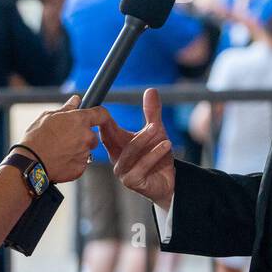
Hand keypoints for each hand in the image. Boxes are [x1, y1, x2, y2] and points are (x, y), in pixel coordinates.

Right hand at [16, 94, 109, 182]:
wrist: (30, 162)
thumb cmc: (36, 138)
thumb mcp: (48, 116)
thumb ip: (66, 108)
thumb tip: (76, 100)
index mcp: (80, 120)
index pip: (101, 114)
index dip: (100, 114)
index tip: (97, 116)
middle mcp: (86, 136)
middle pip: (92, 135)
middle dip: (82, 136)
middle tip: (65, 137)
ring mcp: (85, 154)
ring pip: (86, 150)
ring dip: (77, 149)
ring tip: (59, 150)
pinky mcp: (80, 168)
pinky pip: (80, 162)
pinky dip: (73, 161)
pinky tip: (59, 159)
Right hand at [99, 88, 174, 210]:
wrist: (169, 182)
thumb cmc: (157, 156)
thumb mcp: (156, 131)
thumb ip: (152, 113)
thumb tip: (151, 89)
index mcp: (116, 145)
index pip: (105, 130)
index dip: (102, 120)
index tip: (103, 110)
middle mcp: (116, 158)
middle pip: (112, 139)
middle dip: (116, 127)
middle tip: (126, 111)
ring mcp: (123, 171)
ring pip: (129, 152)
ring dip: (143, 139)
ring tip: (156, 128)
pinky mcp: (132, 182)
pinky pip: (141, 167)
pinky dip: (153, 155)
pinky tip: (166, 145)